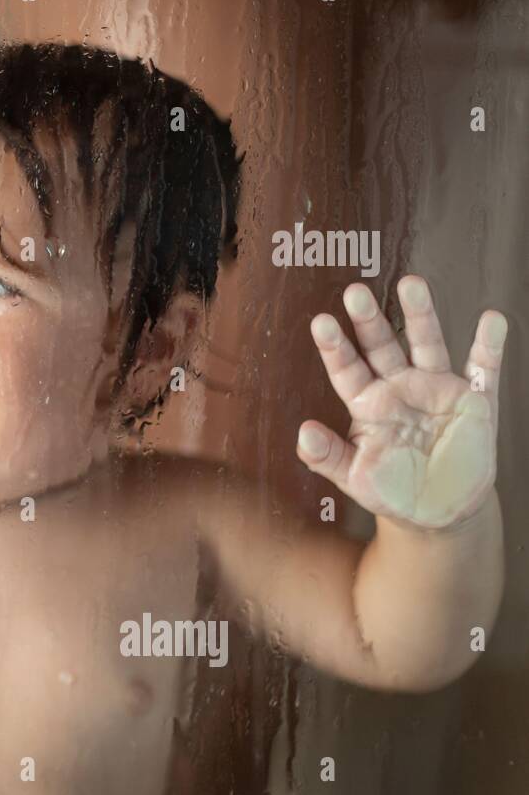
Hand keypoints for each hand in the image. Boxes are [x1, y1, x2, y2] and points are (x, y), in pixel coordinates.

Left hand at [298, 275, 506, 528]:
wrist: (438, 510)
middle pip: (382, 346)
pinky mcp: (473, 401)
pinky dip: (489, 346)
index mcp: (367, 404)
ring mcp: (436, 390)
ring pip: (427, 344)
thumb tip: (302, 434)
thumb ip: (327, 457)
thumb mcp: (354, 477)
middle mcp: (400, 388)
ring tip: (412, 284)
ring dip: (421, 315)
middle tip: (354, 291)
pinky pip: (483, 370)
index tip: (321, 323)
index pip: (347, 369)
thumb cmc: (391, 489)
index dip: (334, 347)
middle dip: (370, 320)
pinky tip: (492, 321)